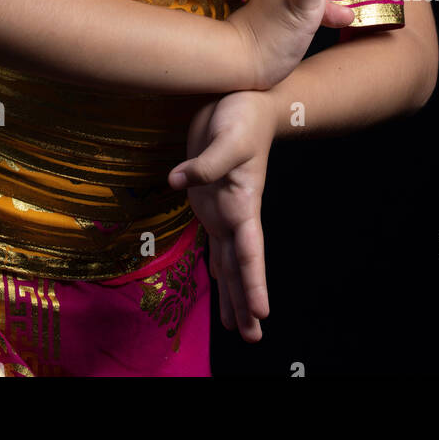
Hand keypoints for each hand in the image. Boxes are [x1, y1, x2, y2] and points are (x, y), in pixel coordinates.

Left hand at [167, 89, 277, 342]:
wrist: (243, 100)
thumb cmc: (242, 116)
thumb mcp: (227, 136)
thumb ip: (205, 162)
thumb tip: (177, 182)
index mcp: (245, 202)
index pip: (251, 250)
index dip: (254, 281)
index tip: (261, 314)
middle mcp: (236, 213)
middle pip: (241, 266)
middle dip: (246, 302)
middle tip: (252, 339)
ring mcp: (223, 209)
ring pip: (227, 261)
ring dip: (232, 292)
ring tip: (236, 327)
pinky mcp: (209, 200)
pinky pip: (214, 241)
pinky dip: (217, 266)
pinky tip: (217, 282)